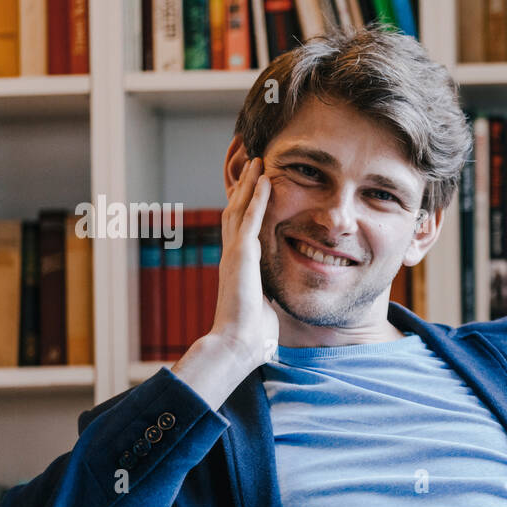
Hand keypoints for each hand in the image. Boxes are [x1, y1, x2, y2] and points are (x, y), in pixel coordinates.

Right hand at [209, 155, 277, 366]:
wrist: (237, 344)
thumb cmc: (251, 335)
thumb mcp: (263, 308)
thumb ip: (266, 297)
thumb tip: (274, 302)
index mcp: (239, 267)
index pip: (242, 228)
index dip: (247, 206)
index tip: (255, 188)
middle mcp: (233, 256)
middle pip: (236, 210)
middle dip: (244, 186)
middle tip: (254, 163)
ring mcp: (234, 253)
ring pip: (240, 208)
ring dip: (250, 184)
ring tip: (258, 162)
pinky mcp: (240, 255)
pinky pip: (250, 219)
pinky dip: (257, 198)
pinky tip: (265, 180)